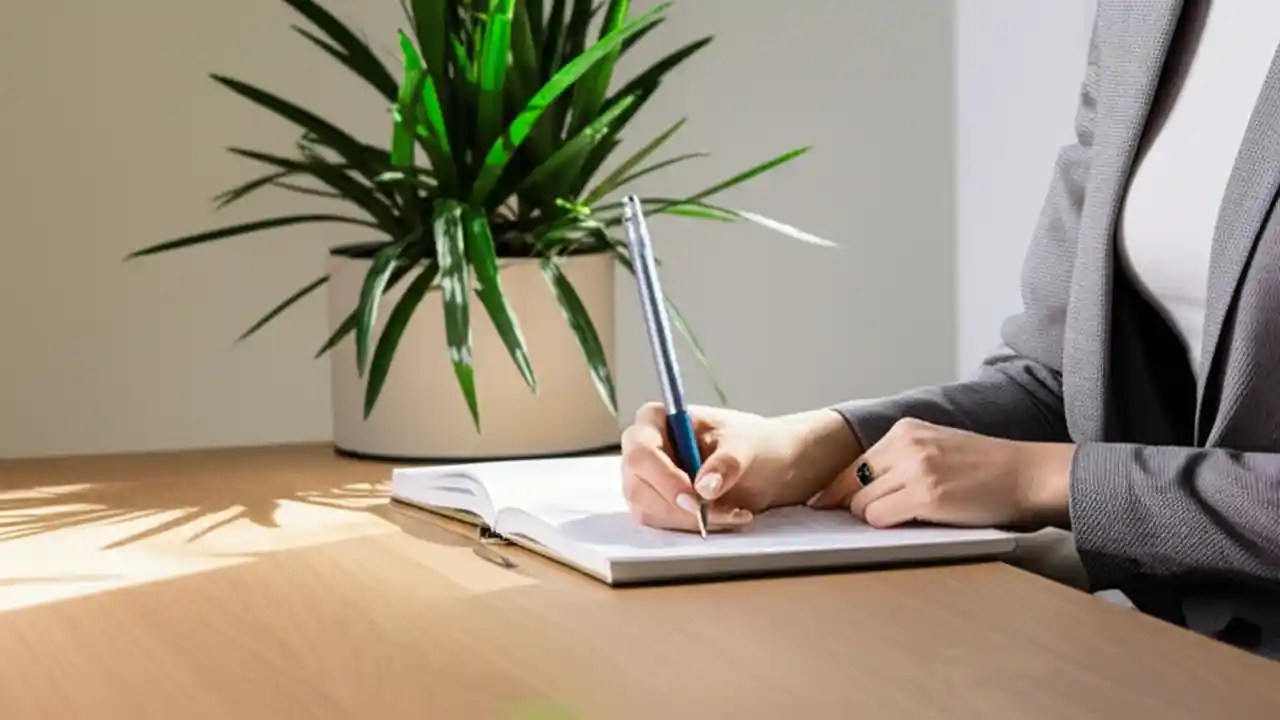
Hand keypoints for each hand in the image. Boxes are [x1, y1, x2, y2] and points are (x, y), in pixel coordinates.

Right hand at [620, 403, 860, 532]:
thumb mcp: (746, 445)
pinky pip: (663, 525)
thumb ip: (727, 462)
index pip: (641, 451)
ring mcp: (647, 481)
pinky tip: (726, 517)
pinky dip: (694, 527)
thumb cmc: (752, 443)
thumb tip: (705, 487)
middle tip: (715, 512)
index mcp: (657, 420)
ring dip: (690, 520)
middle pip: (638, 486)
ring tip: (732, 512)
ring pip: (649, 511)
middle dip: (678, 506)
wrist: (769, 466)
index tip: (694, 497)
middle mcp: (644, 451)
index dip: (663, 477)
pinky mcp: (656, 506)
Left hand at [807, 418, 1073, 528]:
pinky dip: (886, 526)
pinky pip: (878, 518)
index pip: (851, 462)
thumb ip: (898, 461)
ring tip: (906, 517)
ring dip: (874, 518)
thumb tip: (851, 491)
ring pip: (860, 503)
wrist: (1028, 475)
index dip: (836, 489)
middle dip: (851, 505)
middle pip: (848, 483)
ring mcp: (915, 468)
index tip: (821, 505)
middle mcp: (905, 444)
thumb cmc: (985, 469)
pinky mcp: (925, 495)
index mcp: (904, 430)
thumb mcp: (936, 448)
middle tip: (856, 521)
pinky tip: (913, 522)